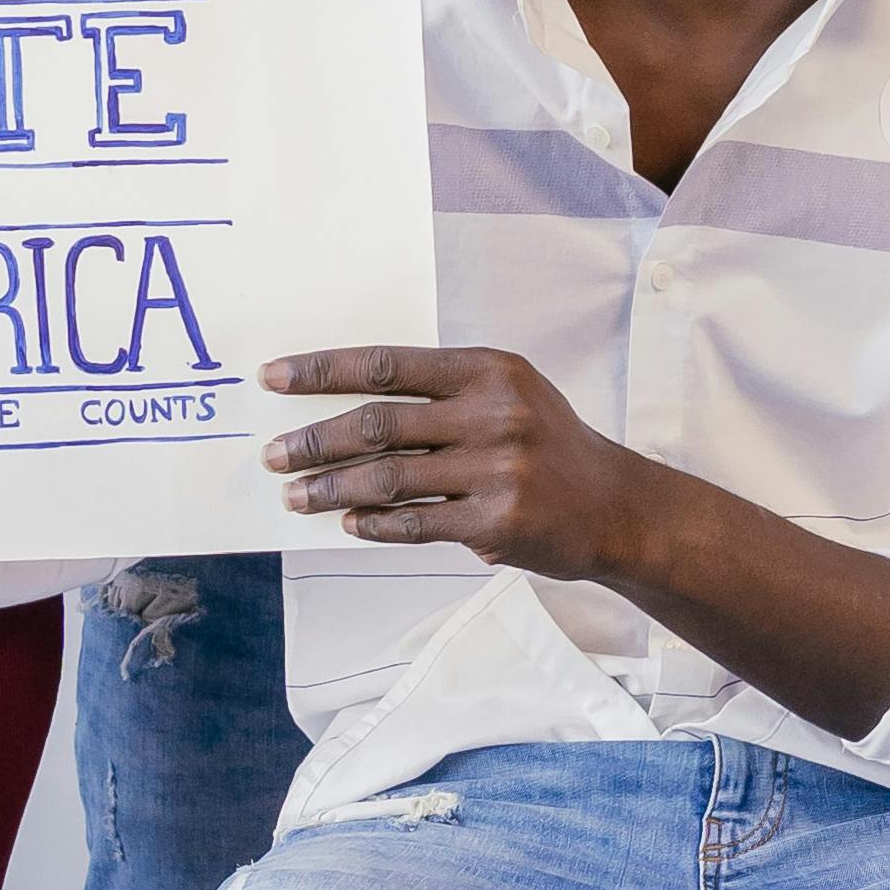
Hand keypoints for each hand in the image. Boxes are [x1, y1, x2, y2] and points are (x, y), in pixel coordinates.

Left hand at [262, 344, 639, 578]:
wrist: (617, 506)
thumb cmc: (549, 445)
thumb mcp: (509, 394)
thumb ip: (441, 393)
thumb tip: (348, 406)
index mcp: (489, 370)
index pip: (388, 364)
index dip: (323, 370)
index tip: (275, 378)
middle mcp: (494, 414)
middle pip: (379, 423)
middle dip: (314, 439)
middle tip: (272, 454)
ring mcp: (498, 470)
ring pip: (389, 477)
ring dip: (331, 488)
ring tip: (294, 496)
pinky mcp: (498, 523)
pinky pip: (417, 523)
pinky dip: (376, 524)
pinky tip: (349, 522)